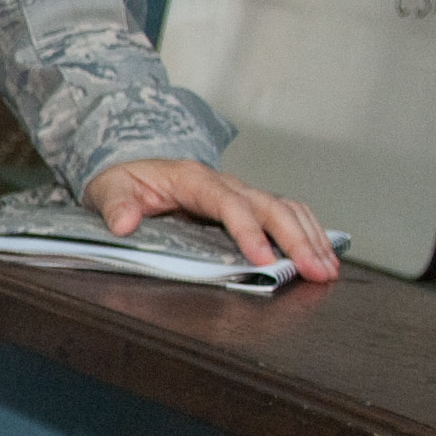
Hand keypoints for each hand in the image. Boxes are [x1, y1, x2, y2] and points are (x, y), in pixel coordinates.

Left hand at [83, 158, 340, 282]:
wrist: (128, 165)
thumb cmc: (121, 180)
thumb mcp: (108, 190)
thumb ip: (115, 206)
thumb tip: (125, 223)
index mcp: (193, 179)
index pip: (229, 203)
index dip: (249, 230)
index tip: (263, 258)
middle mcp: (224, 183)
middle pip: (269, 206)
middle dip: (296, 239)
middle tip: (314, 271)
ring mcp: (239, 193)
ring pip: (285, 209)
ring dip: (310, 238)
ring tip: (327, 269)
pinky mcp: (246, 205)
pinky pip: (284, 213)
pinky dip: (308, 232)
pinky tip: (323, 253)